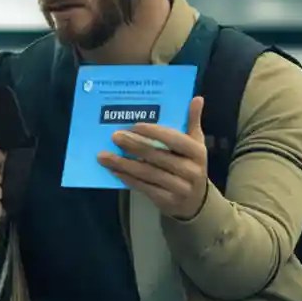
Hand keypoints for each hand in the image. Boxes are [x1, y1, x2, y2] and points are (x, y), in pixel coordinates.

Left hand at [98, 96, 208, 219]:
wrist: (196, 202)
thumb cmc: (191, 165)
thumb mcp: (196, 144)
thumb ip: (192, 122)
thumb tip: (197, 98)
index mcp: (197, 152)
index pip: (175, 140)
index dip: (154, 132)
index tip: (134, 125)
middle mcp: (191, 170)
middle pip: (158, 156)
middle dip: (134, 146)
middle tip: (114, 136)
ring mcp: (179, 188)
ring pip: (147, 173)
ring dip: (123, 164)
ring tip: (104, 156)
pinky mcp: (167, 201)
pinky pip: (144, 187)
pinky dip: (128, 178)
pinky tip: (114, 170)